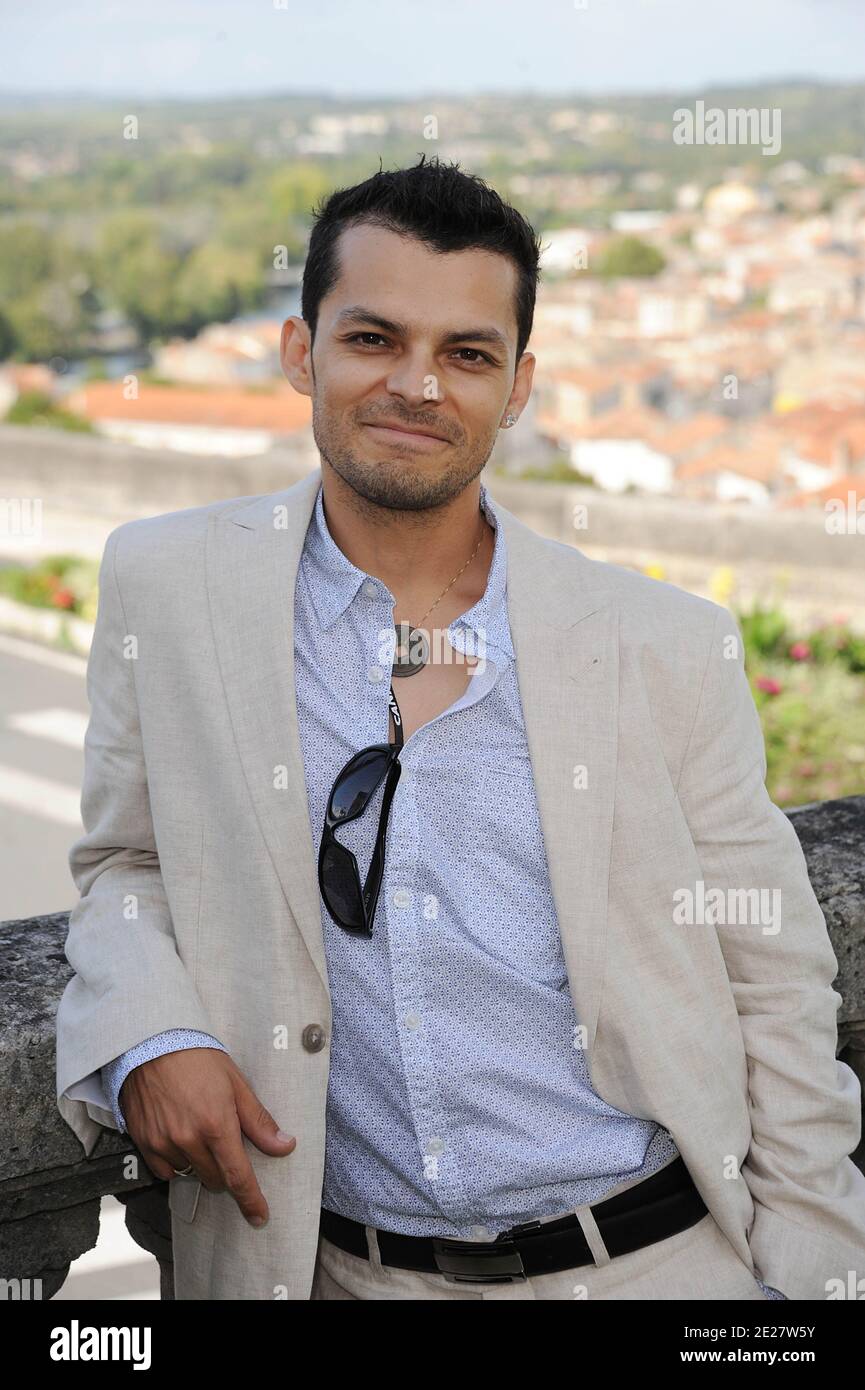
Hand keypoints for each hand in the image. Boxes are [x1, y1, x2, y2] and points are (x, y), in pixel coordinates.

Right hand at [120, 1049, 295, 1226]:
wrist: (151, 1044)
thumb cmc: (199, 1059)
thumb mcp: (236, 1084)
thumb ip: (259, 1121)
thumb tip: (285, 1145)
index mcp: (217, 1125)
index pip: (238, 1176)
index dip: (251, 1200)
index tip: (260, 1216)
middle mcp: (189, 1140)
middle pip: (215, 1178)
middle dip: (226, 1169)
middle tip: (226, 1141)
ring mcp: (164, 1144)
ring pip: (191, 1173)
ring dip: (201, 1162)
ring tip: (199, 1129)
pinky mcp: (144, 1143)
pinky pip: (165, 1170)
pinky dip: (177, 1162)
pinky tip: (180, 1138)